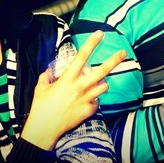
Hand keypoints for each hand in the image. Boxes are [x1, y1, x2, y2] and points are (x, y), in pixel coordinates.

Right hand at [20, 30, 125, 149]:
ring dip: (101, 81)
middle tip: (123, 52)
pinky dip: (94, 99)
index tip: (99, 34)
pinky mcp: (89, 111)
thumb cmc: (40, 107)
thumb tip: (49, 72)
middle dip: (114, 60)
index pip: (81, 57)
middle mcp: (79, 87)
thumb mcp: (41, 88)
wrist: (44, 129)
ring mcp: (86, 99)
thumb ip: (46, 77)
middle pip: (102, 71)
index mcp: (67, 79)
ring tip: (94, 82)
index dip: (91, 44)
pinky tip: (84, 101)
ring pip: (103, 85)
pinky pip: (97, 101)